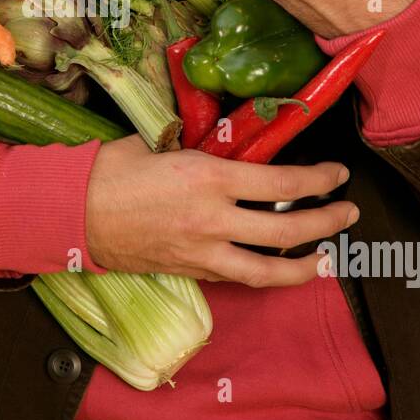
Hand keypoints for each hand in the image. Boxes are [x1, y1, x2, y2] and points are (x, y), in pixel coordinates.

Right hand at [85, 135, 357, 286]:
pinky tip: (277, 269)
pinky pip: (236, 276)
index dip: (317, 179)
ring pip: (267, 269)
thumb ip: (201, 148)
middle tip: (348, 213)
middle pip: (286, 228)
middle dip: (326, 221)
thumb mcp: (161, 143)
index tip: (337, 175)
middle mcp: (213, 219)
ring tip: (327, 259)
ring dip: (304, 265)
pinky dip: (262, 274)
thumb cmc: (110, 170)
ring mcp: (202, 251)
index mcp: (209, 178)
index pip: (280, 180)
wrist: (71, 213)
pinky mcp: (189, 271)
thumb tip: (230, 143)